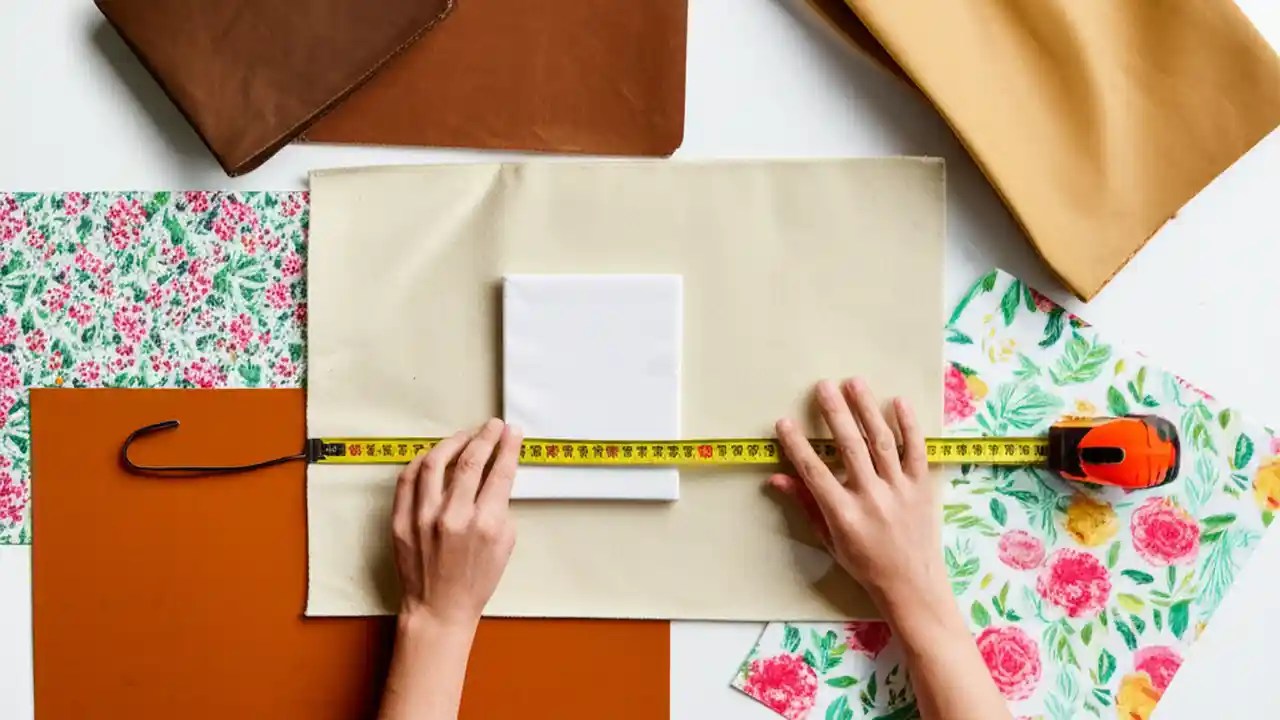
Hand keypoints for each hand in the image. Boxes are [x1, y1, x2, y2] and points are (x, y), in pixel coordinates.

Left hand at [390, 418, 522, 626]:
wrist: (438, 609)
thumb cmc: (476, 581)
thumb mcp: (504, 545)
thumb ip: (500, 507)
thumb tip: (497, 474)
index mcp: (484, 524)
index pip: (500, 472)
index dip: (508, 447)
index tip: (511, 432)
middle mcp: (453, 517)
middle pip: (471, 461)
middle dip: (485, 437)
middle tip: (493, 426)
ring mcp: (422, 518)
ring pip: (436, 462)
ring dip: (453, 442)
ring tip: (464, 435)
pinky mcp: (400, 521)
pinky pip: (408, 479)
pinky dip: (422, 461)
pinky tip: (434, 455)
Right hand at [771, 378, 946, 611]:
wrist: (911, 584)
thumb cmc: (864, 562)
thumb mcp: (828, 539)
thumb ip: (805, 505)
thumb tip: (776, 479)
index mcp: (844, 514)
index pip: (815, 473)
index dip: (798, 446)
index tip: (784, 422)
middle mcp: (872, 498)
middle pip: (850, 447)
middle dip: (835, 414)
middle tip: (822, 386)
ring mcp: (900, 490)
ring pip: (882, 442)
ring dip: (867, 409)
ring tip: (854, 383)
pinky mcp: (922, 487)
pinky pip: (916, 451)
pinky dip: (909, 425)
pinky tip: (898, 402)